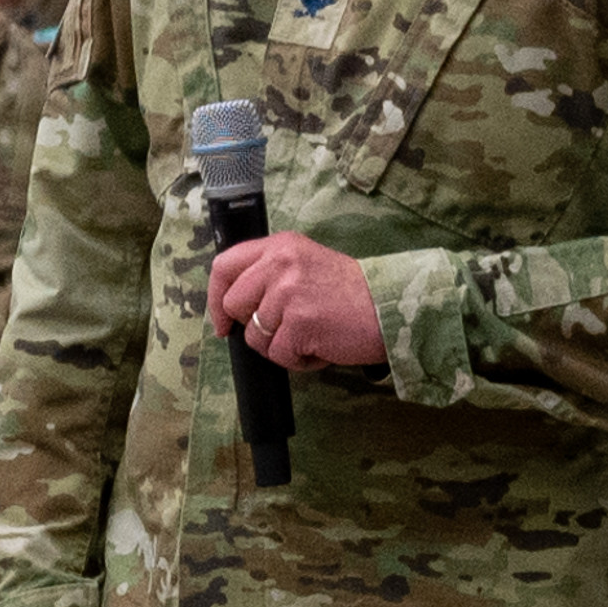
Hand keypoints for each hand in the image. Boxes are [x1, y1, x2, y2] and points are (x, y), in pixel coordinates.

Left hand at [206, 232, 385, 370]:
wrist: (392, 306)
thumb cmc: (351, 293)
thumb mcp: (306, 264)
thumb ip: (270, 274)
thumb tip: (233, 306)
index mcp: (280, 246)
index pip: (223, 266)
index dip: (215, 299)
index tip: (223, 322)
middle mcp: (280, 263)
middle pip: (234, 305)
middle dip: (255, 327)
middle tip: (286, 330)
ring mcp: (288, 292)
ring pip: (256, 336)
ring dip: (281, 346)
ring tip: (313, 335)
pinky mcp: (299, 322)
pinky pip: (279, 355)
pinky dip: (299, 360)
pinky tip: (322, 346)